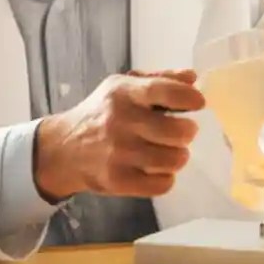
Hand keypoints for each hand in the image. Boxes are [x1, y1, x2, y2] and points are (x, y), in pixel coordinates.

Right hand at [33, 69, 205, 200]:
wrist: (64, 149)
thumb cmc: (101, 112)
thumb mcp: (122, 86)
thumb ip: (159, 79)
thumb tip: (192, 78)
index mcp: (123, 94)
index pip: (162, 91)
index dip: (187, 97)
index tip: (199, 103)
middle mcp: (120, 123)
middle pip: (176, 132)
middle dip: (187, 131)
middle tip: (183, 131)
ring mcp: (118, 155)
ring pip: (172, 160)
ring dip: (179, 156)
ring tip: (170, 150)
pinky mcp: (117, 181)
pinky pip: (161, 184)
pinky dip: (166, 178)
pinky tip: (157, 169)